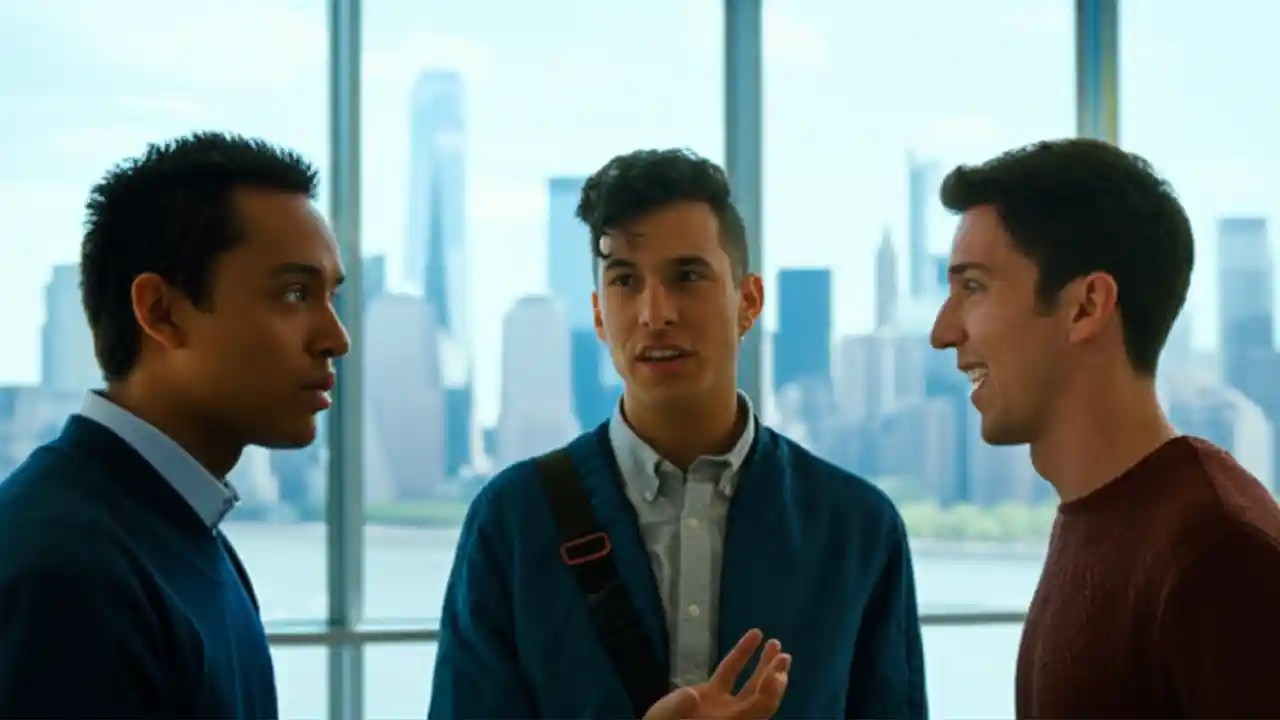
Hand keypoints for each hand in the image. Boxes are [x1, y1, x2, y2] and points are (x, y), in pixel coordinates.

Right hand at [642, 628, 790, 719]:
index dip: (770, 692)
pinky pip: (730, 673)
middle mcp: (731, 717)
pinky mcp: (712, 694)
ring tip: (777, 646)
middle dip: (775, 680)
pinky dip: (741, 655)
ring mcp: (723, 706)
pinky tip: (754, 635)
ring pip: (752, 687)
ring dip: (766, 666)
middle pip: (764, 701)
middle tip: (784, 658)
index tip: (776, 672)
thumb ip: (675, 709)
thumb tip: (690, 694)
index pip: (758, 709)